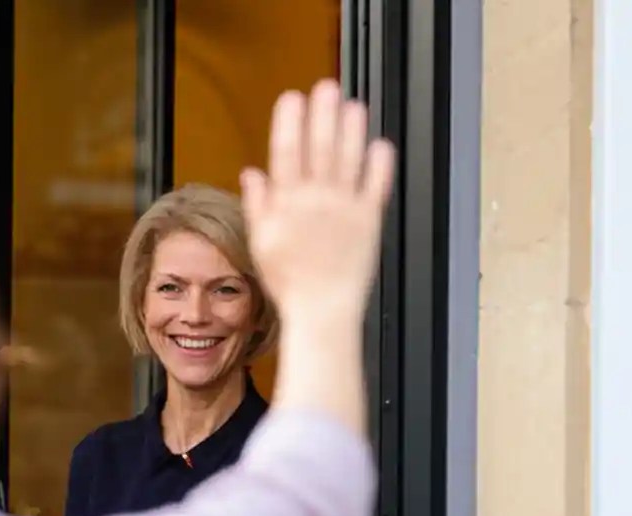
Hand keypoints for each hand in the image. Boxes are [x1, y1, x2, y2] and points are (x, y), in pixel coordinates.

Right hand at [240, 79, 394, 327]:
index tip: (292, 99)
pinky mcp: (369, 220)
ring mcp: (345, 209)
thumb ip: (258, 204)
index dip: (289, 123)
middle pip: (320, 148)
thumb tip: (251, 174)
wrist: (322, 310)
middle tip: (326, 88)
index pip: (286, 153)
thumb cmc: (290, 282)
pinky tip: (379, 144)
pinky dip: (379, 163)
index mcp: (287, 205)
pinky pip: (376, 185)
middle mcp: (316, 202)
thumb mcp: (260, 242)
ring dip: (352, 130)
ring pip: (349, 159)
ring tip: (353, 106)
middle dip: (323, 115)